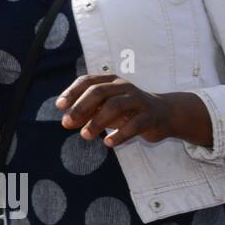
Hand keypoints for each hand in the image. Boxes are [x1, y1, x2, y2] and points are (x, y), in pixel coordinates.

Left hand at [55, 75, 211, 147]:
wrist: (164, 114)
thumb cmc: (128, 110)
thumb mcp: (105, 109)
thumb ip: (87, 113)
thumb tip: (66, 122)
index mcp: (110, 81)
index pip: (87, 81)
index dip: (72, 92)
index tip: (60, 106)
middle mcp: (123, 86)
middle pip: (98, 92)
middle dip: (80, 107)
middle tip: (67, 123)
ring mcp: (138, 100)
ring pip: (115, 106)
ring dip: (97, 121)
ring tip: (84, 135)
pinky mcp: (150, 116)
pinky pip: (134, 124)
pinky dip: (120, 134)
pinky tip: (108, 143)